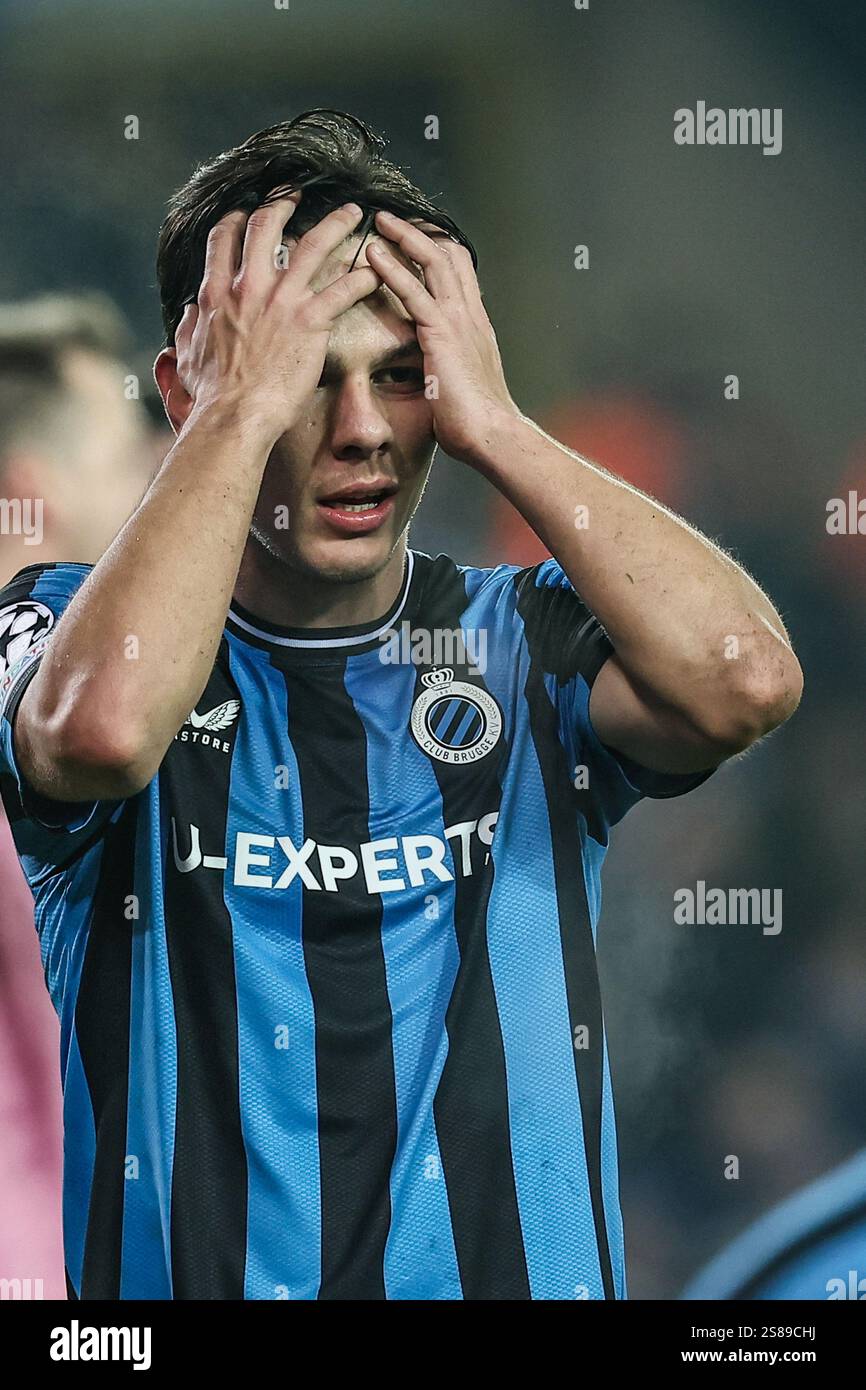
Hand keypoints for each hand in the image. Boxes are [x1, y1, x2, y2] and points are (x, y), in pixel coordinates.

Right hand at [174, 194, 381, 440]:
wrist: (235, 415)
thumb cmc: (212, 394)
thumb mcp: (189, 354)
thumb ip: (189, 328)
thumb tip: (190, 314)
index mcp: (217, 292)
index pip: (224, 238)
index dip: (237, 219)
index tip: (247, 212)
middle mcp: (249, 287)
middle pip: (267, 226)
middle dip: (285, 203)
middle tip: (299, 194)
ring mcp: (282, 301)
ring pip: (313, 245)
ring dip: (336, 223)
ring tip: (353, 212)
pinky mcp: (310, 321)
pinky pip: (343, 289)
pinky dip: (362, 277)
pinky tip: (377, 272)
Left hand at [366, 211, 519, 463]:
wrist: (492, 434)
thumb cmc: (475, 420)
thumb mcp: (461, 382)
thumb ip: (449, 365)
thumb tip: (435, 371)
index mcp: (474, 324)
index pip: (459, 271)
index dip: (437, 248)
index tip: (414, 236)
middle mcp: (469, 315)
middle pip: (449, 255)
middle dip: (419, 232)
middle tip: (391, 218)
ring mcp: (458, 321)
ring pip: (433, 262)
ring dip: (404, 237)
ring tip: (378, 221)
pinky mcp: (442, 334)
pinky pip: (414, 291)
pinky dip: (393, 269)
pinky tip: (373, 254)